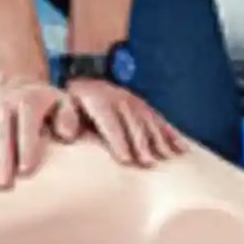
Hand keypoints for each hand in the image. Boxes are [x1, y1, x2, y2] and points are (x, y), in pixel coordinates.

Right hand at [0, 80, 80, 188]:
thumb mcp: (66, 103)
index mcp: (29, 102)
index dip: (26, 147)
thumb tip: (67, 135)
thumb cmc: (49, 105)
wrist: (24, 87)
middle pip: (2, 135)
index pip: (26, 126)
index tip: (26, 170)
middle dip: (3, 160)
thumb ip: (70, 117)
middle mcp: (5, 105)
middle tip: (4, 184)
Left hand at [65, 78, 184, 166]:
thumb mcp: (62, 103)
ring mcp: (134, 102)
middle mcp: (118, 99)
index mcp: (97, 99)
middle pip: (132, 122)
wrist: (85, 80)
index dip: (118, 140)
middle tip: (148, 163)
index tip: (126, 160)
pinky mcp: (144, 107)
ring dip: (159, 140)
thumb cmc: (71, 102)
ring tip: (166, 158)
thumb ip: (63, 117)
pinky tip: (182, 149)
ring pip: (149, 121)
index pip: (109, 121)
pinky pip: (160, 120)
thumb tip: (66, 133)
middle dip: (141, 143)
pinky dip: (172, 134)